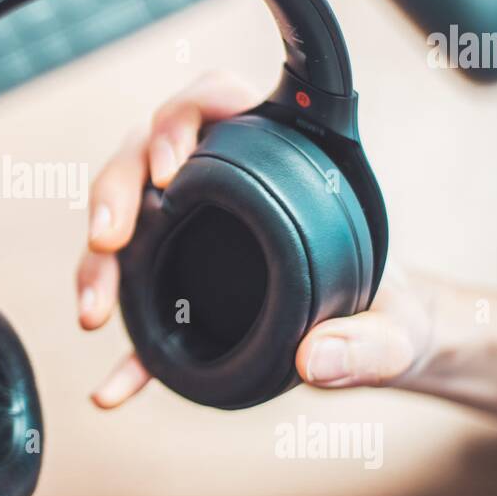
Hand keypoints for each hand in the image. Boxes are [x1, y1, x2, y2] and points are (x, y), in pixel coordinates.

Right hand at [75, 71, 496, 426]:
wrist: (383, 344)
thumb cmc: (396, 311)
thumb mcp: (402, 328)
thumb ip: (372, 343)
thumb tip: (316, 360)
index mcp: (276, 163)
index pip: (216, 103)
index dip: (185, 116)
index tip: (172, 162)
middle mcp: (220, 190)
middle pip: (144, 160)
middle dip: (115, 191)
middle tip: (110, 237)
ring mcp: (191, 243)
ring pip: (124, 227)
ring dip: (99, 264)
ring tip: (94, 312)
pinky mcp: (183, 303)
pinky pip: (143, 320)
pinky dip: (125, 356)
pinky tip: (113, 392)